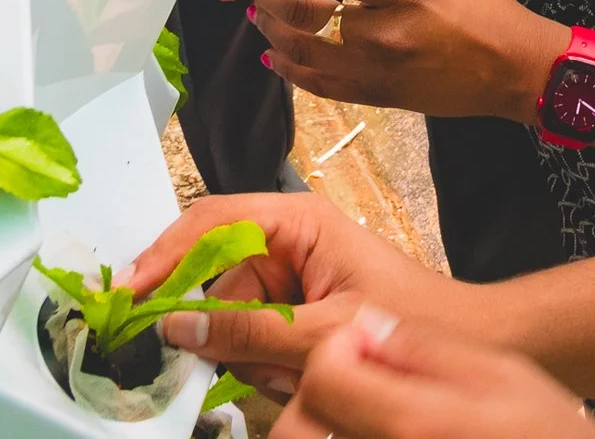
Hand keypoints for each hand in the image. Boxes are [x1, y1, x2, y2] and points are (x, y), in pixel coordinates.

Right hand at [120, 193, 459, 401]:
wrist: (466, 344)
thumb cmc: (413, 319)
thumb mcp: (323, 331)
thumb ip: (248, 331)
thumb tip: (177, 326)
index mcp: (297, 221)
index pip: (211, 221)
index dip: (164, 255)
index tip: (127, 293)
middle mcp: (287, 240)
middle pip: (210, 275)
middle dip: (216, 323)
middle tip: (233, 355)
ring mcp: (287, 276)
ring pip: (225, 315)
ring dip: (245, 353)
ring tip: (291, 368)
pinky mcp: (292, 310)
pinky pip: (247, 337)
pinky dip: (260, 364)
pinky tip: (291, 373)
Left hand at [242, 0, 568, 122]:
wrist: (511, 69)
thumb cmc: (480, 8)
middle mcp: (381, 36)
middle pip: (304, 15)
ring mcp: (374, 72)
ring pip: (301, 52)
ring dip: (270, 27)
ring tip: (257, 7)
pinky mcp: (374, 98)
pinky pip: (317, 85)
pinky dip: (289, 67)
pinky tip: (274, 51)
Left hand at [278, 303, 594, 438]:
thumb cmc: (545, 437)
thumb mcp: (501, 375)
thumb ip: (427, 349)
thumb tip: (367, 328)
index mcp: (411, 421)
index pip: (322, 374)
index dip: (337, 348)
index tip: (362, 344)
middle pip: (295, 427)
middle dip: (316, 396)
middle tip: (359, 380)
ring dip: (322, 425)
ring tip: (369, 411)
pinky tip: (376, 432)